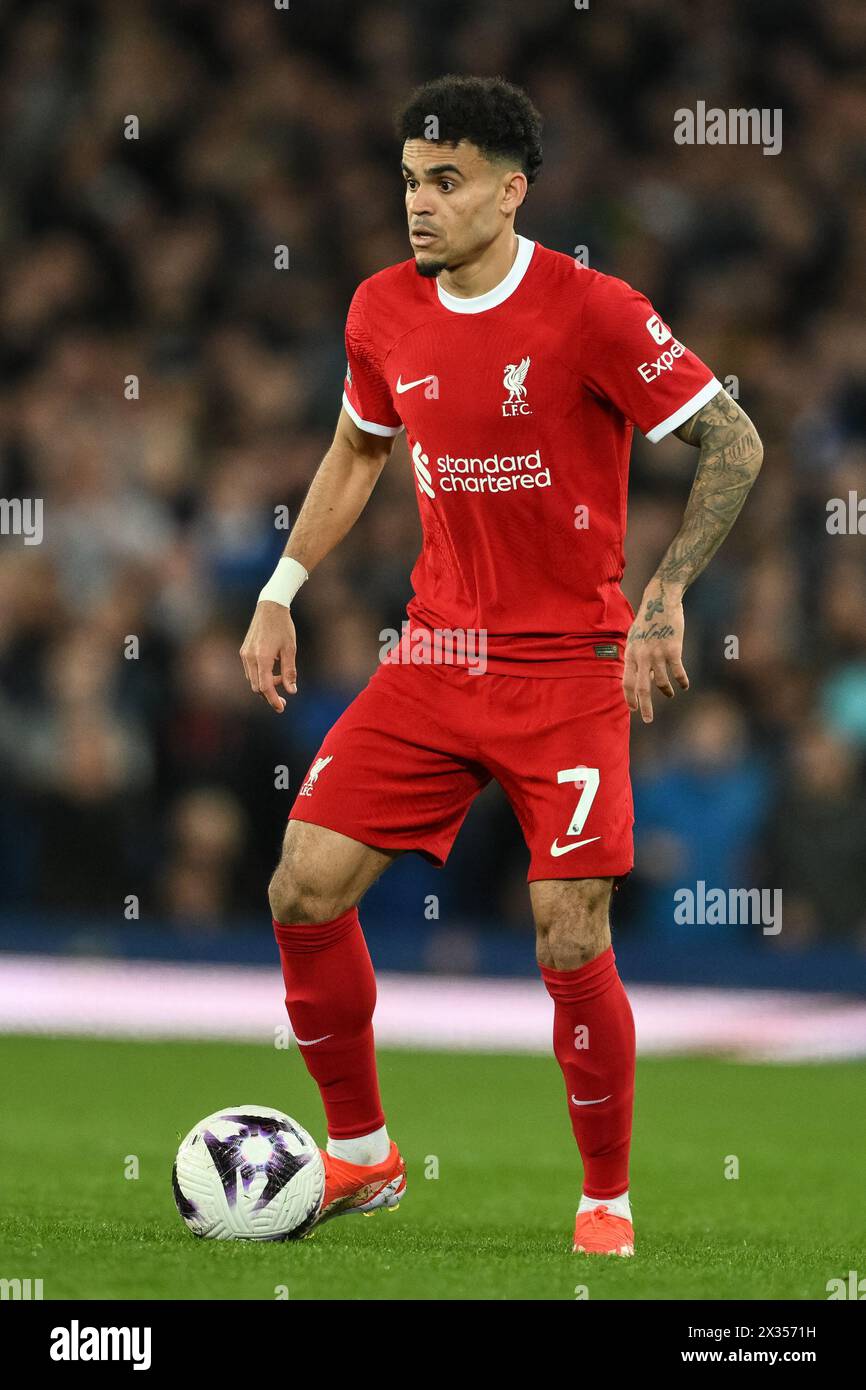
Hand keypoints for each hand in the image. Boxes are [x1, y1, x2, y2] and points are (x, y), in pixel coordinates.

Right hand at [239, 602, 297, 712]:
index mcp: (262, 658)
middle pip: (256, 687)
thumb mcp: (290, 649)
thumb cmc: (283, 627)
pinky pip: (250, 671)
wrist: (270, 607)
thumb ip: (289, 671)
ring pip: (252, 680)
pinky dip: (260, 676)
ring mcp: (244, 654)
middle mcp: (249, 657)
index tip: (281, 708)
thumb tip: (291, 690)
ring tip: (280, 680)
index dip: (273, 700)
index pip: (265, 687)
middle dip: (269, 696)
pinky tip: (272, 671)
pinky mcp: (244, 651)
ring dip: (265, 685)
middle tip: (283, 700)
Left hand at [623, 584, 688, 723]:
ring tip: (670, 694)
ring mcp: (658, 654)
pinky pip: (678, 672)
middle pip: (641, 688)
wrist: (661, 602)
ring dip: (666, 691)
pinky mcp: (673, 650)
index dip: (629, 698)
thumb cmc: (647, 621)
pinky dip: (682, 681)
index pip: (626, 682)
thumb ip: (638, 659)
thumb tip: (646, 679)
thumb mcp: (636, 639)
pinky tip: (684, 685)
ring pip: (661, 682)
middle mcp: (642, 656)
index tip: (633, 709)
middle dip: (645, 706)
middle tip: (648, 720)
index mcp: (630, 654)